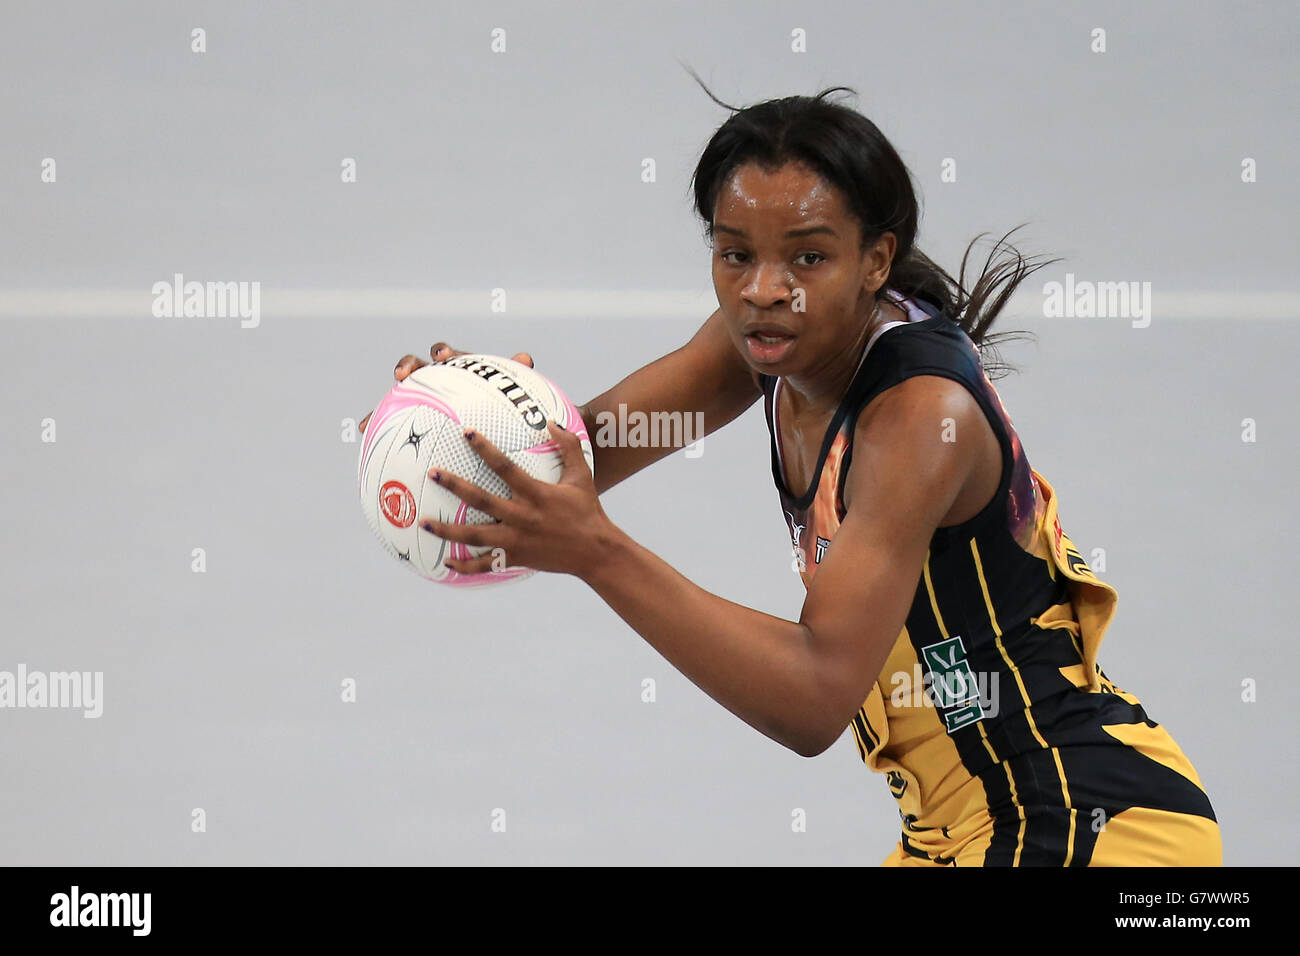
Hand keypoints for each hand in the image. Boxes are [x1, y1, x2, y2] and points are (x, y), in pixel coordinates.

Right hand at [359, 343, 534, 432]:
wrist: (479, 422)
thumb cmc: (494, 405)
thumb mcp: (505, 394)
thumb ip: (512, 377)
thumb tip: (525, 358)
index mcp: (454, 370)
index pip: (445, 355)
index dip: (442, 352)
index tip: (442, 357)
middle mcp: (432, 380)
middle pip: (416, 366)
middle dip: (408, 366)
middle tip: (404, 374)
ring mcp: (418, 397)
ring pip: (398, 393)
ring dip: (385, 401)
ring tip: (373, 416)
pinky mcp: (407, 416)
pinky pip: (389, 420)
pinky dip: (376, 423)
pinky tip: (364, 432)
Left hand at [418, 420, 612, 578]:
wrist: (595, 552)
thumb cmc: (588, 510)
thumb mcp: (582, 476)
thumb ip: (568, 446)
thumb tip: (552, 421)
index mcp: (536, 493)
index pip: (504, 467)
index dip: (484, 449)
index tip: (466, 433)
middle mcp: (522, 516)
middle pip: (481, 499)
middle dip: (455, 486)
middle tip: (432, 473)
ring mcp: (516, 539)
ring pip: (475, 535)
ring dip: (447, 531)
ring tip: (424, 523)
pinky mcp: (516, 557)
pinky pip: (486, 563)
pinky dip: (466, 566)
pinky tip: (448, 563)